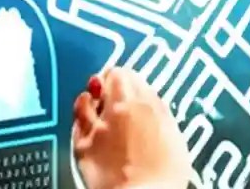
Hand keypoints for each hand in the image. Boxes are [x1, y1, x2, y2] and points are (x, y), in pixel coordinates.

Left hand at [72, 68, 193, 188]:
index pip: (129, 75)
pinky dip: (80, 118)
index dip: (129, 79)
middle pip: (108, 80)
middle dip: (110, 82)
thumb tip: (152, 105)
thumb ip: (159, 114)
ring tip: (92, 99)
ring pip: (87, 98)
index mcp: (145, 104)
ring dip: (91, 97)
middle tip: (113, 88)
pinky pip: (76, 123)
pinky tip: (82, 119)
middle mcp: (119, 109)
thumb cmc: (165, 174)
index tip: (131, 83)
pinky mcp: (83, 146)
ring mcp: (98, 127)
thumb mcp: (173, 136)